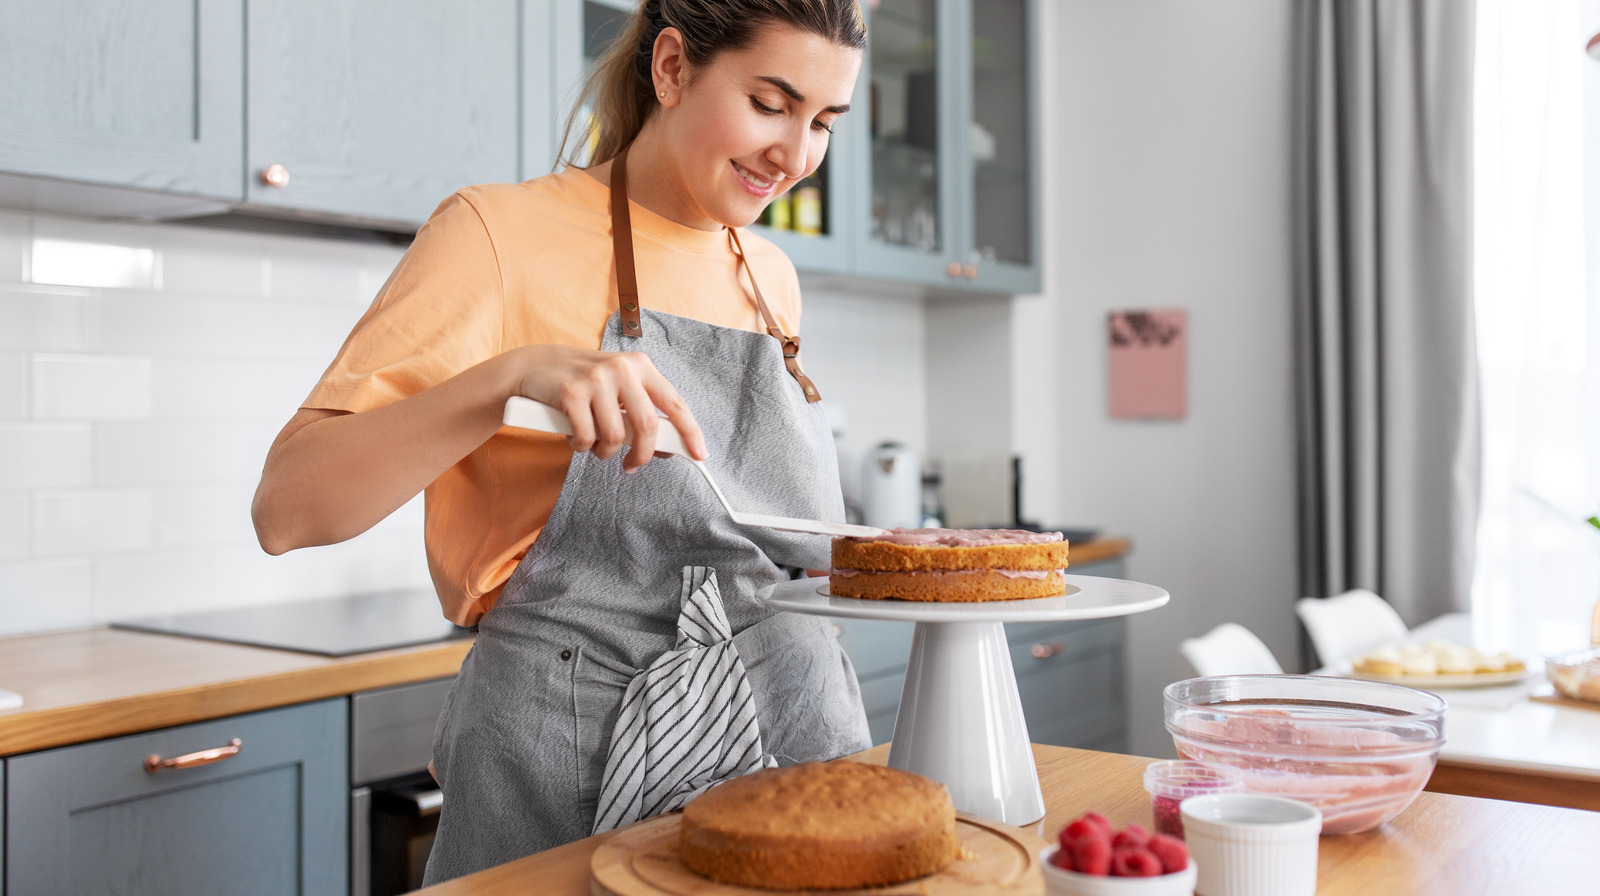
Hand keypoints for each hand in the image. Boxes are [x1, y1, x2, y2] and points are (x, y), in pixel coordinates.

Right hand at [512, 344, 707, 469]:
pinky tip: (576, 436)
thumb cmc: (584, 384)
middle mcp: (622, 368)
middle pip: (647, 425)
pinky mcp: (571, 392)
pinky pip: (586, 438)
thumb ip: (641, 413)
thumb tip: (667, 448)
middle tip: (633, 465)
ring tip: (595, 445)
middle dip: (642, 454)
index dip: (690, 431)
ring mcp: (596, 379)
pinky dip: (582, 446)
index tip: (700, 454)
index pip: (674, 403)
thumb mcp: (618, 390)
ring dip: (605, 452)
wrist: (536, 367)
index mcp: (641, 366)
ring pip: (615, 436)